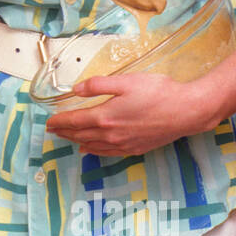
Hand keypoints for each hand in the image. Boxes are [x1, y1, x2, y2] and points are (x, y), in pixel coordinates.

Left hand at [44, 73, 219, 155]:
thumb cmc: (158, 92)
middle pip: (80, 134)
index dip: (60, 122)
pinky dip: (94, 151)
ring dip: (76, 141)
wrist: (187, 111)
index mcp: (105, 117)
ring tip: (66, 138)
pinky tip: (89, 150)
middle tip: (52, 131)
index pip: (74, 121)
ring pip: (92, 145)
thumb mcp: (126, 82)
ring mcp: (123, 144)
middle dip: (64, 132)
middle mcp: (111, 134)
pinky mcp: (135, 148)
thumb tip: (76, 89)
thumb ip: (98, 85)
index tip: (49, 122)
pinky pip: (107, 153)